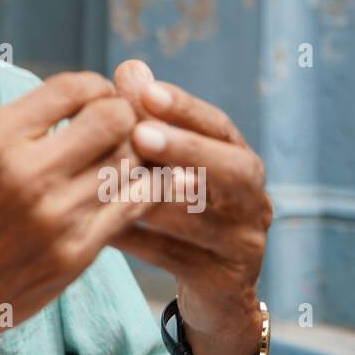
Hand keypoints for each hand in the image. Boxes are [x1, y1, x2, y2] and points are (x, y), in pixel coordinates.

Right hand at [0, 4, 152, 354]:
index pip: (77, 86)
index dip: (93, 87)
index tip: (88, 100)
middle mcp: (27, 174)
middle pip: (116, 118)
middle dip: (121, 115)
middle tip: (111, 127)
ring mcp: (56, 216)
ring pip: (133, 160)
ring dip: (133, 154)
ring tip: (117, 158)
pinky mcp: (77, 254)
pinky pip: (135, 206)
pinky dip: (143, 191)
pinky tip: (130, 189)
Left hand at [111, 59, 271, 354]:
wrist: (211, 285)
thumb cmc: (179, 204)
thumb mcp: (170, 160)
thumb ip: (151, 117)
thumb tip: (130, 68)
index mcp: (239, 160)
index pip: (219, 127)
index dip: (185, 109)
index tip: (147, 92)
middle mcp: (252, 199)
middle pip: (231, 170)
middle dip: (186, 149)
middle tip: (141, 134)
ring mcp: (244, 243)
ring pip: (202, 217)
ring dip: (153, 196)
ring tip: (110, 178)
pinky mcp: (224, 282)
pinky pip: (175, 257)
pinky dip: (137, 238)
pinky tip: (101, 224)